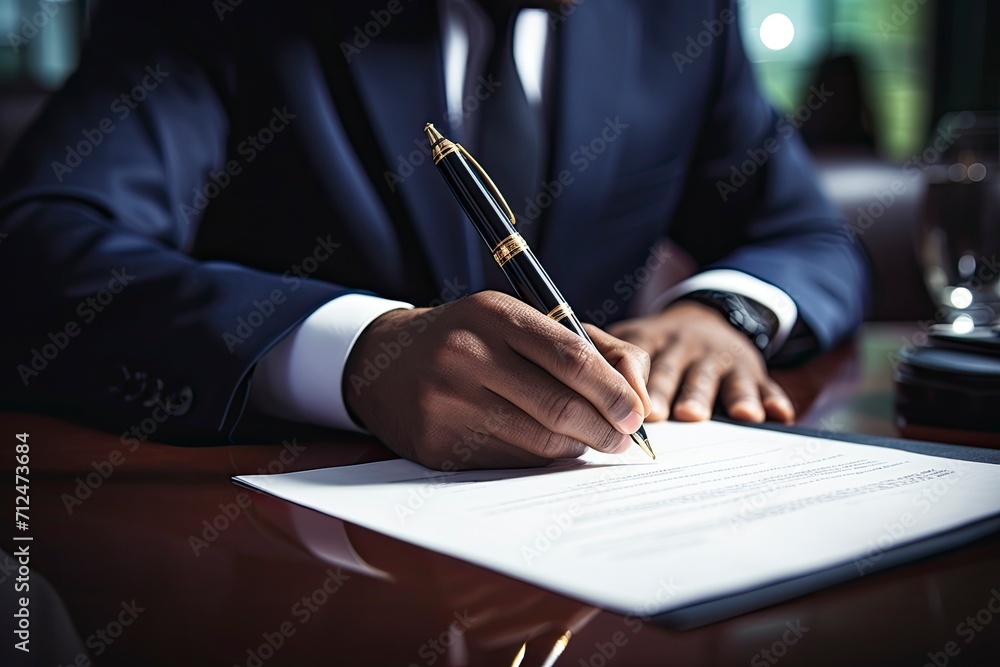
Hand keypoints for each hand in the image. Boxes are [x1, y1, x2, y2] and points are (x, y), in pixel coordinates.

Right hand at [344, 291, 650, 469]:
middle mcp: (465, 355)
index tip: (637, 413)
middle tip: (623, 439)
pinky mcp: (437, 445)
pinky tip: (540, 446)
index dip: (613, 391)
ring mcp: (446, 403)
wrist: (385, 364)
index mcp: (493, 314)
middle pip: (559, 406)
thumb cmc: (472, 340)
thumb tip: (639, 394)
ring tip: (584, 439)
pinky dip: (537, 460)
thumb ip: (590, 346)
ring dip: (573, 446)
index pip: (570, 357)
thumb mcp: (521, 321)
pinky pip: (509, 463)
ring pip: (539, 441)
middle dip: (604, 429)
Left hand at [607, 300, 794, 423]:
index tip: (643, 410)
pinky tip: (778, 415)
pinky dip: (772, 400)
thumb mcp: (628, 342)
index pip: (639, 361)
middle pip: (678, 371)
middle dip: (682, 392)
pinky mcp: (750, 370)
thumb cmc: (656, 347)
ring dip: (729, 394)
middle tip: (682, 414)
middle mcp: (683, 347)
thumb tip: (570, 409)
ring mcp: (718, 358)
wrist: (704, 320)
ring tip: (738, 414)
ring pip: (720, 378)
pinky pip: (763, 385)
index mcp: (648, 341)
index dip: (641, 385)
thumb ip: (606, 365)